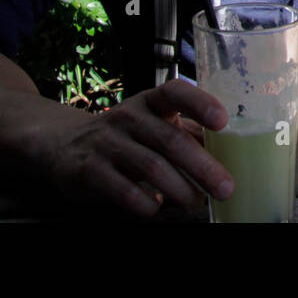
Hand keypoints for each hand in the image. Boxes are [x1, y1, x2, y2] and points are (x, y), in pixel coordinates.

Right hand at [34, 79, 234, 217]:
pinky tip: (157, 206)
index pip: (176, 91)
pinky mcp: (90, 170)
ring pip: (151, 167)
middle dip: (202, 166)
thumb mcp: (154, 124)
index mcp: (150, 101)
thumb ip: (187, 134)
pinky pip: (123, 190)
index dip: (200, 103)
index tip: (222, 122)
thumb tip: (232, 154)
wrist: (65, 144)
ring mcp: (107, 142)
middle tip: (225, 188)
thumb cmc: (127, 135)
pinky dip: (145, 202)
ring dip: (180, 189)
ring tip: (197, 202)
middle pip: (170, 140)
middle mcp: (129, 116)